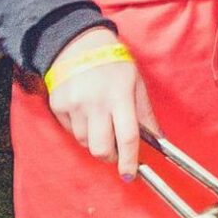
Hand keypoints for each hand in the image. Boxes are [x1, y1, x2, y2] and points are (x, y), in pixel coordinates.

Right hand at [46, 27, 160, 179]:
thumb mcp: (136, 82)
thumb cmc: (113, 63)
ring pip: (84, 143)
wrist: (78, 43)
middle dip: (111, 156)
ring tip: (102, 124)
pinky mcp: (58, 106)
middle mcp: (95, 102)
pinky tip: (87, 114)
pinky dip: (81, 130)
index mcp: (119, 95)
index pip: (127, 136)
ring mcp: (74, 105)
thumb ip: (145, 113)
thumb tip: (158, 139)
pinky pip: (71, 131)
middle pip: (101, 148)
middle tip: (117, 151)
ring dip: (95, 142)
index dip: (130, 159)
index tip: (131, 173)